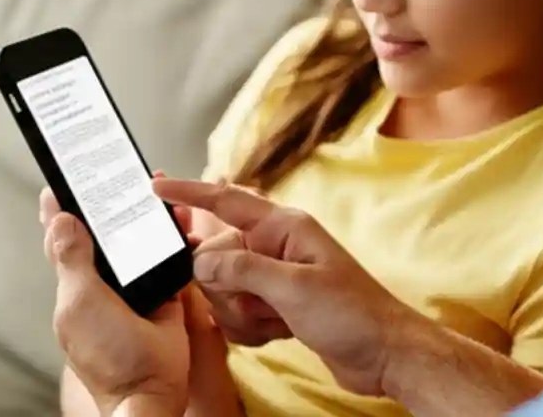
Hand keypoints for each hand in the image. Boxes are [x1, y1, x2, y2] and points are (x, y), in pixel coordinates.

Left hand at [40, 189, 189, 416]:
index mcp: (76, 285)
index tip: (61, 180)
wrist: (151, 390)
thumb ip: (73, 261)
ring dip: (148, 217)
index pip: (63, 239)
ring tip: (155, 190)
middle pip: (106, 235)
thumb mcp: (81, 303)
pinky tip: (183, 222)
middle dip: (112, 204)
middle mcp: (104, 284)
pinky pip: (170, 260)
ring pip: (139, 243)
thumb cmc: (109, 354)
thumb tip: (61, 220)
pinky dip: (177, 239)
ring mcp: (135, 289)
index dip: (61, 210)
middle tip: (118, 174)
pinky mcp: (166, 293)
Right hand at [155, 179, 418, 396]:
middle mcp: (277, 247)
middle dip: (227, 290)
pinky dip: (252, 330)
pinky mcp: (277, 307)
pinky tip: (281, 333)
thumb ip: (242, 268)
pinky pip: (238, 315)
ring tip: (279, 321)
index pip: (228, 203)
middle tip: (261, 305)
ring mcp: (276, 279)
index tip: (156, 186)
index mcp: (285, 228)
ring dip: (243, 315)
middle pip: (217, 259)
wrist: (385, 355)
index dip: (190, 194)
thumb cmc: (354, 314)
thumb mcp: (294, 288)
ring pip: (225, 292)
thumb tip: (201, 259)